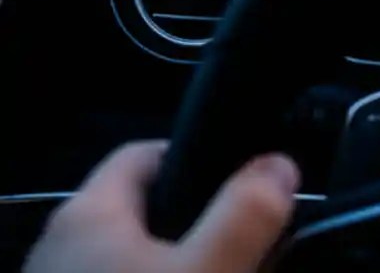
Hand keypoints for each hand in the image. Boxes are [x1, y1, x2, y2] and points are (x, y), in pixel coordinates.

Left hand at [24, 141, 298, 272]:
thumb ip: (246, 216)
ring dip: (188, 269)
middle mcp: (63, 249)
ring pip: (139, 266)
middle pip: (147, 216)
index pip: (147, 155)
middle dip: (204, 227)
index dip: (203, 158)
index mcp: (89, 214)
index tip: (251, 182)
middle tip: (254, 249)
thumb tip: (279, 166)